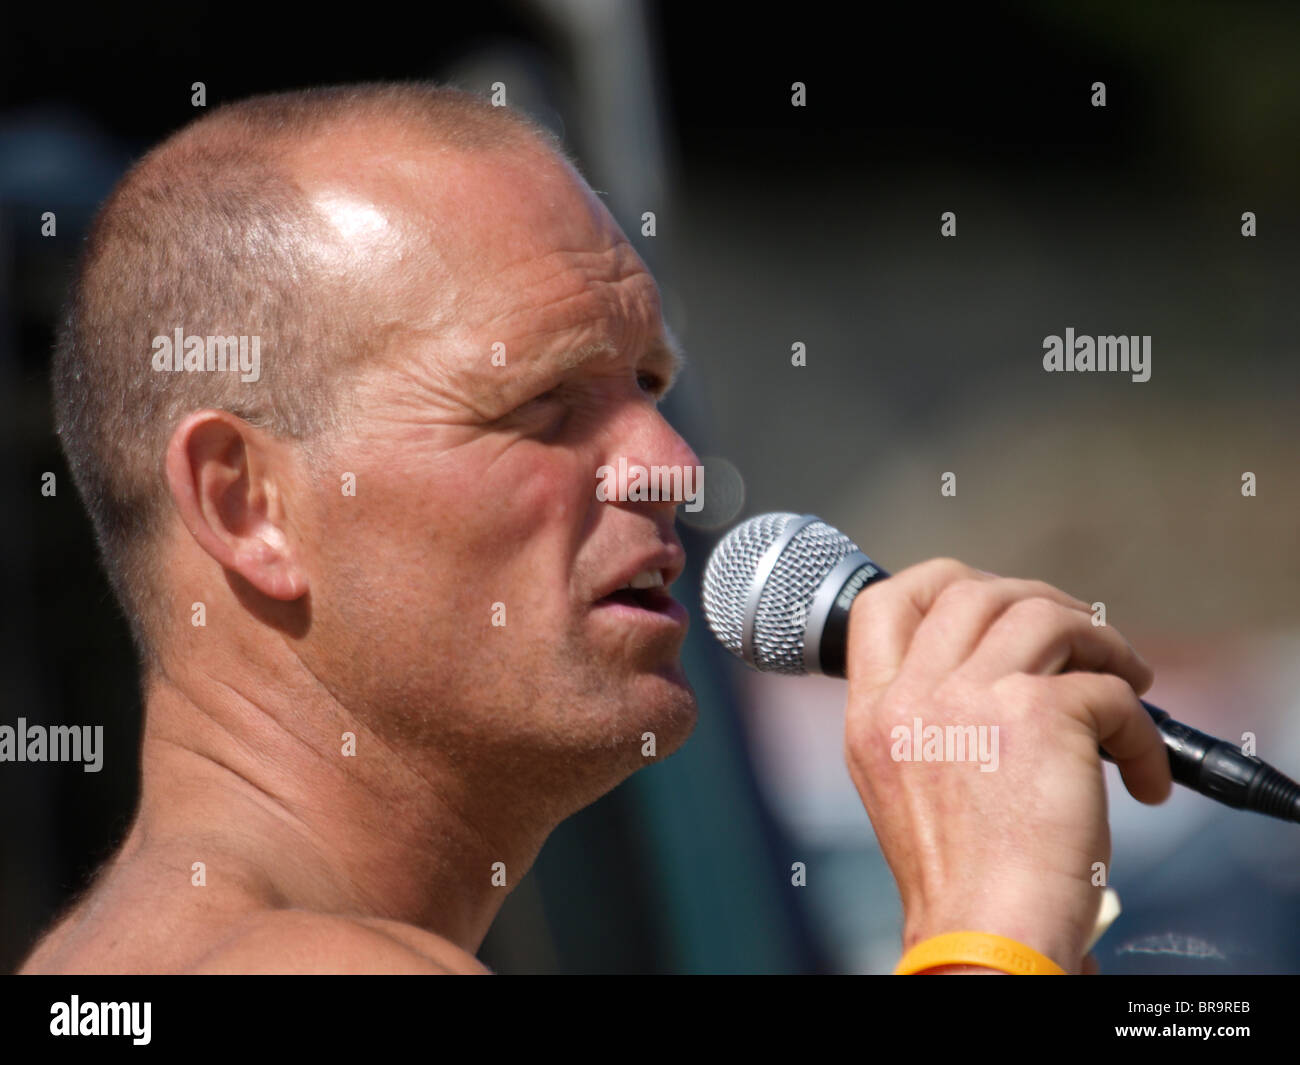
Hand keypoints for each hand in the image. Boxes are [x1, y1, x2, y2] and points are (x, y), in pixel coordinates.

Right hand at [842, 559, 1171, 973]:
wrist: (987, 933)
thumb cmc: (959, 877)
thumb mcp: (903, 784)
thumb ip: (925, 716)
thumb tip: (994, 663)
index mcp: (874, 714)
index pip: (884, 604)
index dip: (942, 584)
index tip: (990, 601)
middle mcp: (912, 697)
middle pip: (970, 590)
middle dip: (1036, 600)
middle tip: (1077, 637)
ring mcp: (971, 699)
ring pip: (1043, 614)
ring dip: (1099, 640)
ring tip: (1128, 680)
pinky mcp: (1039, 715)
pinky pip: (1108, 686)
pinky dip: (1140, 723)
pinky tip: (1140, 768)